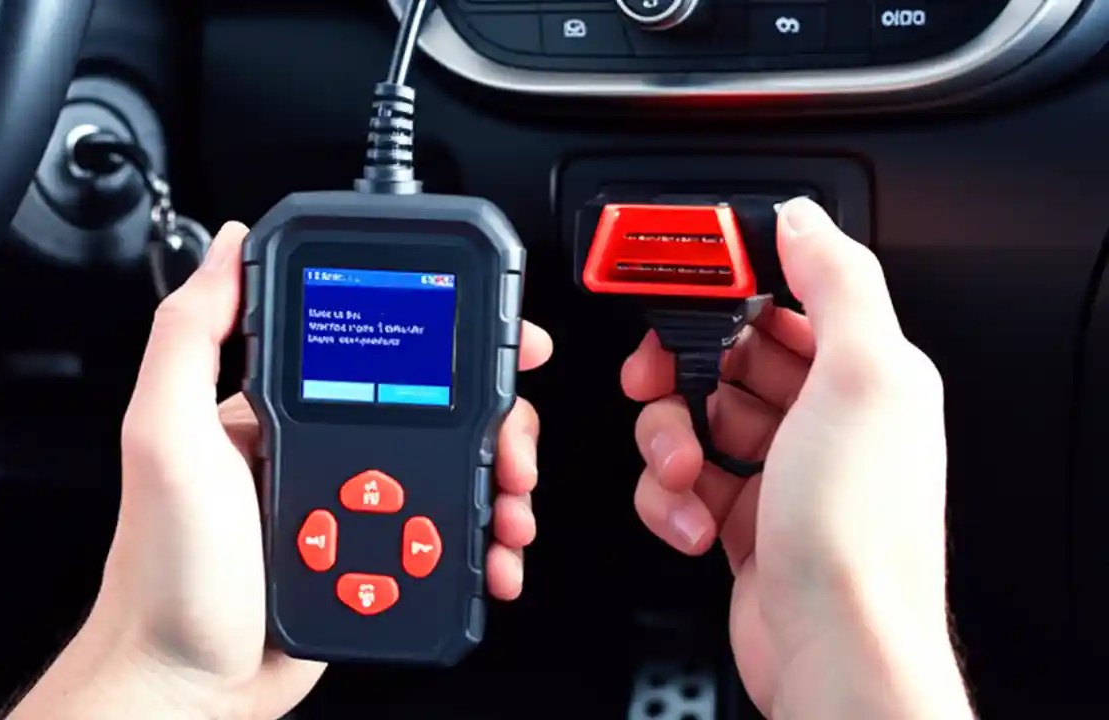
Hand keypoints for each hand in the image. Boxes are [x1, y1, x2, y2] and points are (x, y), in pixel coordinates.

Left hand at [9, 222, 552, 719]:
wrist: (185, 687)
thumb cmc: (165, 574)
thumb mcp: (163, 435)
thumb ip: (192, 335)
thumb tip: (229, 246)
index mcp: (280, 408)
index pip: (381, 348)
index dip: (449, 339)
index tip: (503, 344)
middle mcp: (323, 448)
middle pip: (438, 410)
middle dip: (496, 424)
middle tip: (511, 450)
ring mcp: (353, 504)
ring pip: (454, 473)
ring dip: (499, 484)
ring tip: (508, 510)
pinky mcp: (373, 558)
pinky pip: (444, 535)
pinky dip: (480, 541)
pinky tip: (489, 552)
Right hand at [622, 198, 971, 718]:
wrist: (832, 650)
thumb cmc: (857, 534)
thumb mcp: (862, 378)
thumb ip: (836, 283)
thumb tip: (802, 218)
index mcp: (865, 370)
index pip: (788, 295)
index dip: (729, 285)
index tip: (681, 284)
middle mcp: (825, 417)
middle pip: (725, 355)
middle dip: (681, 371)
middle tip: (658, 379)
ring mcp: (781, 470)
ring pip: (692, 417)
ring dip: (669, 442)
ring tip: (685, 472)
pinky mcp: (741, 517)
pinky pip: (681, 480)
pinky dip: (671, 498)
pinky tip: (695, 520)